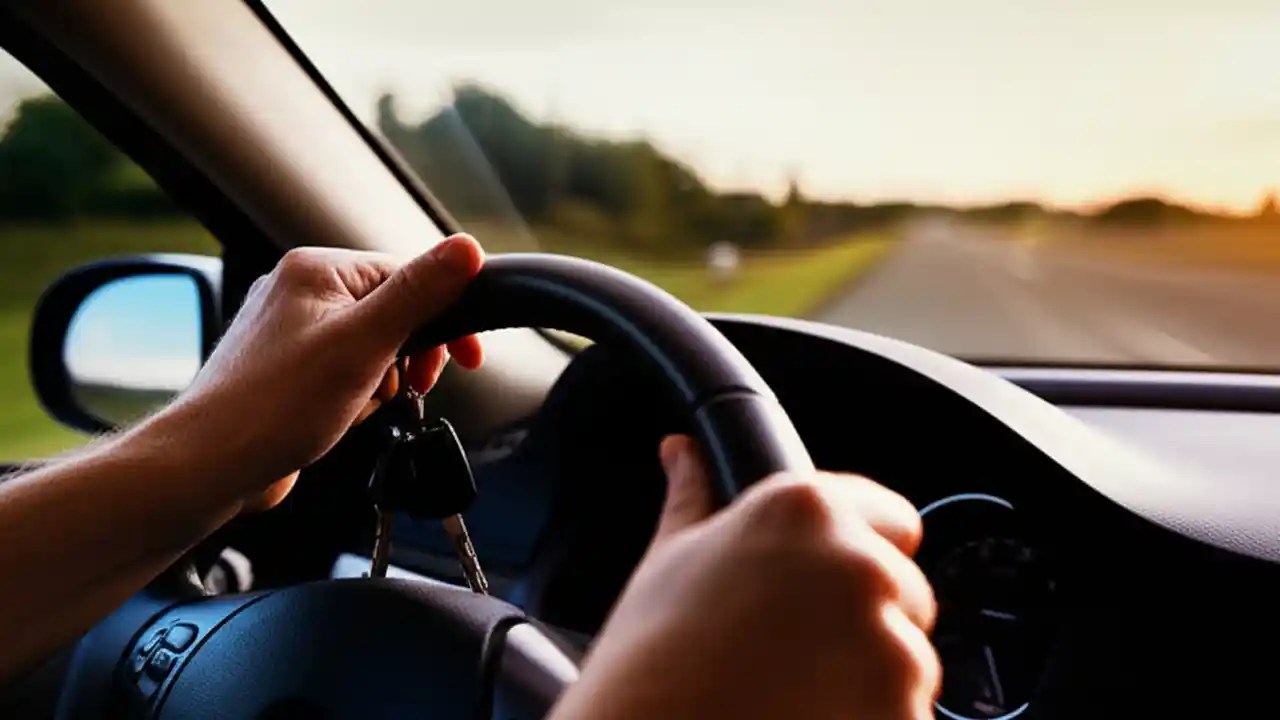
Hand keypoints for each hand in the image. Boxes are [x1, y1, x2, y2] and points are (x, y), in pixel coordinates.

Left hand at [161, 234, 485, 510]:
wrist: (209, 465)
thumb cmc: (276, 406)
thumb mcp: (365, 344)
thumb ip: (419, 294)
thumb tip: (466, 248)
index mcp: (315, 269)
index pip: (406, 275)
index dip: (442, 318)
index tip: (466, 357)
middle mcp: (298, 291)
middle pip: (390, 311)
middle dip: (407, 354)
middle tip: (412, 384)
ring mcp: (289, 331)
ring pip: (370, 346)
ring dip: (381, 380)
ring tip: (359, 404)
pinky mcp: (286, 369)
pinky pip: (344, 371)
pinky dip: (355, 395)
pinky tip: (339, 415)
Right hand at [552, 436, 938, 719]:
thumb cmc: (653, 659)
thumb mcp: (671, 560)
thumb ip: (694, 495)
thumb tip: (681, 452)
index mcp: (806, 511)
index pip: (894, 517)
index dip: (862, 550)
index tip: (826, 583)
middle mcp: (859, 564)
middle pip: (906, 589)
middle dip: (866, 618)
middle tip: (797, 645)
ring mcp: (890, 643)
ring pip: (910, 657)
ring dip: (873, 675)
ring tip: (797, 688)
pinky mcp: (905, 712)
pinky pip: (909, 712)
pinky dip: (874, 717)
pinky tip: (812, 715)